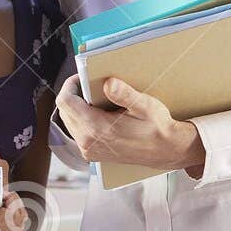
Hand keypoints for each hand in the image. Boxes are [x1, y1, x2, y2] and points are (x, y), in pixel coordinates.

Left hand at [55, 74, 205, 173]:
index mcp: (96, 129)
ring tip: (94, 97)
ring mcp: (89, 150)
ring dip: (77, 106)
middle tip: (89, 84)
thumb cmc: (157, 128)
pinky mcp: (92, 153)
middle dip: (73, 94)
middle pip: (64, 110)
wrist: (166, 152)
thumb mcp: (145, 106)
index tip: (81, 77)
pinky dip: (82, 118)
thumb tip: (108, 83)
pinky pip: (77, 131)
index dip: (69, 85)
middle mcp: (88, 142)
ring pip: (69, 121)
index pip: (65, 102)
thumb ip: (124, 94)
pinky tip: (98, 112)